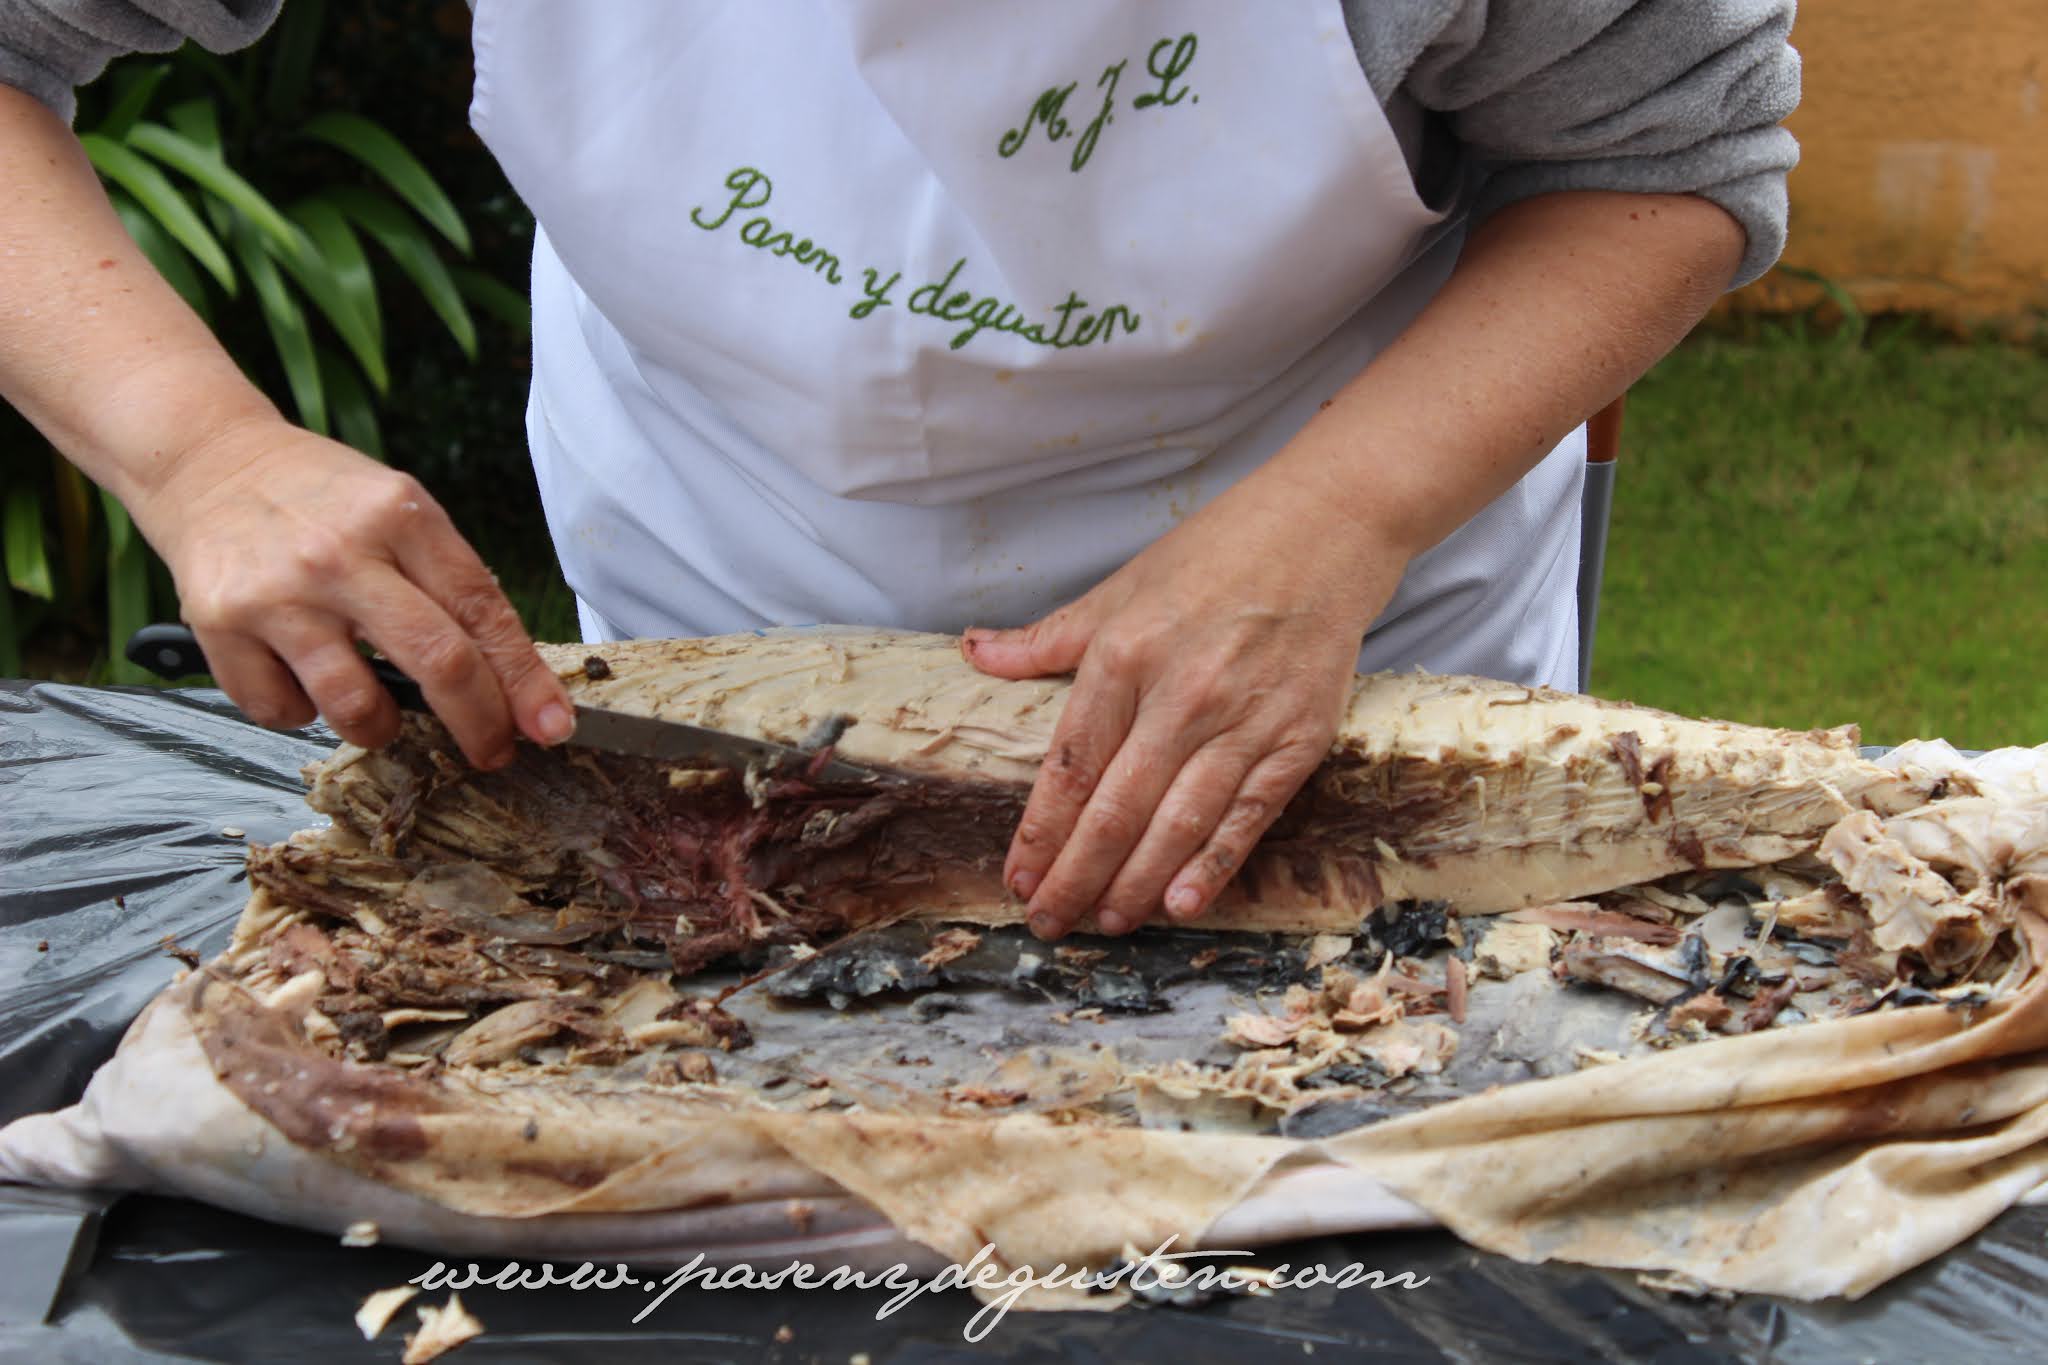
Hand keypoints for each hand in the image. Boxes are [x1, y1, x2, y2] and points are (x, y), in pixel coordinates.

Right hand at [139, 416, 573, 767]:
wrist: (206, 460)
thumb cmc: (318, 498)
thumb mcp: (398, 511)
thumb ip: (447, 583)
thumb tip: (508, 680)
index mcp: (400, 517)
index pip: (482, 610)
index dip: (524, 681)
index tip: (551, 726)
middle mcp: (340, 553)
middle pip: (438, 662)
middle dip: (480, 724)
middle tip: (491, 751)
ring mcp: (277, 592)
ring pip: (356, 705)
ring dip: (382, 727)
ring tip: (378, 710)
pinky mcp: (219, 624)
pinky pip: (281, 710)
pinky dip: (302, 712)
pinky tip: (301, 675)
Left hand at [962, 481, 1405, 939]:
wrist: (1327, 528)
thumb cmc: (1218, 554)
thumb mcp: (1121, 588)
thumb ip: (1049, 638)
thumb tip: (975, 653)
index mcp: (1125, 655)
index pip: (1070, 765)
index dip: (1040, 831)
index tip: (1018, 877)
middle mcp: (1181, 695)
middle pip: (1116, 809)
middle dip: (1076, 875)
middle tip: (1050, 922)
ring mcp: (1242, 722)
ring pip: (1176, 824)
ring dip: (1135, 883)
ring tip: (1107, 923)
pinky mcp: (1296, 740)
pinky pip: (1245, 817)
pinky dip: (1211, 866)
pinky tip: (1181, 905)